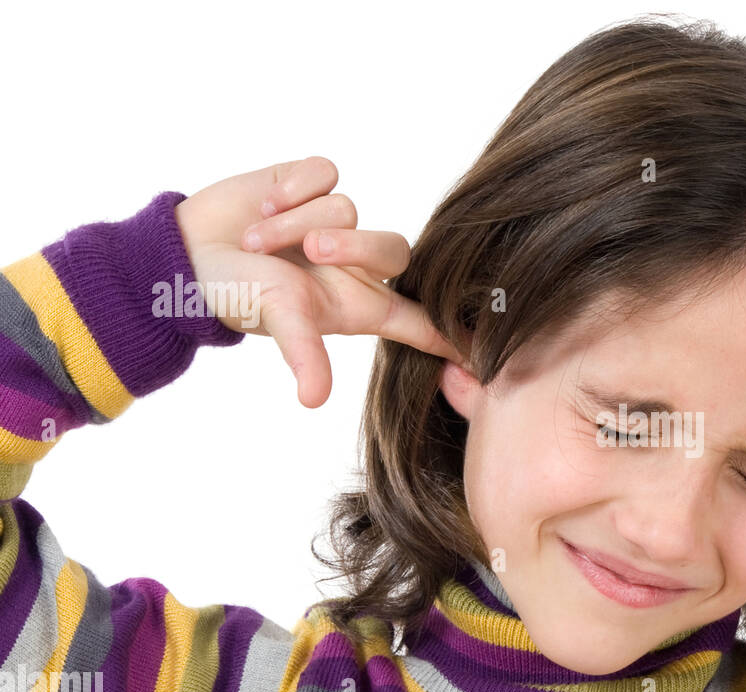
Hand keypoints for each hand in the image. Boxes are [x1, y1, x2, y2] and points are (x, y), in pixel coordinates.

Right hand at [174, 156, 465, 407]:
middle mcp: (357, 266)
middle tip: (307, 252)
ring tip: (258, 241)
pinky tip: (264, 205)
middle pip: (394, 248)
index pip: (425, 322)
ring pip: (346, 208)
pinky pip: (324, 172)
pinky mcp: (315, 183)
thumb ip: (303, 354)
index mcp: (361, 306)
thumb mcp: (274, 322)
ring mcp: (339, 223)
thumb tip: (313, 399)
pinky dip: (290, 188)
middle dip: (351, 246)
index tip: (496, 351)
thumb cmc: (235, 297)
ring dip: (295, 223)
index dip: (459, 334)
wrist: (185, 253)